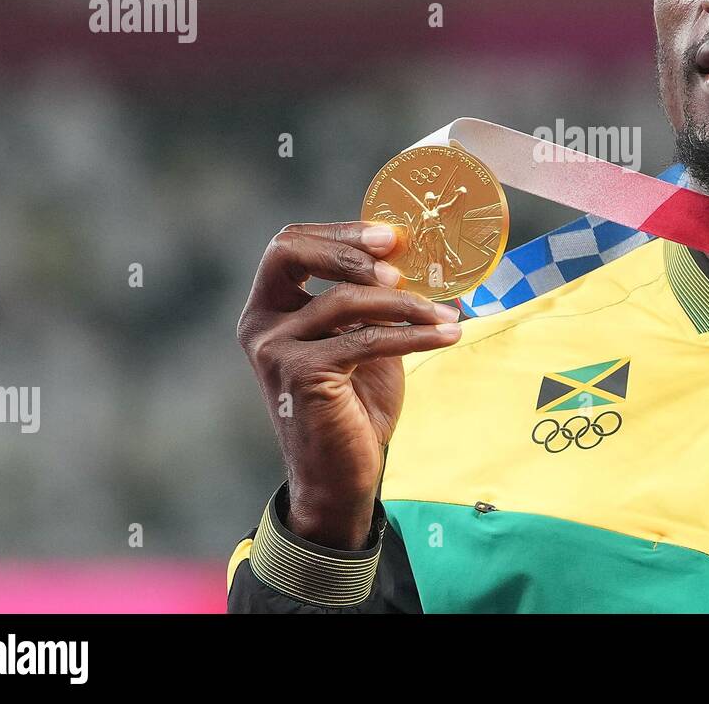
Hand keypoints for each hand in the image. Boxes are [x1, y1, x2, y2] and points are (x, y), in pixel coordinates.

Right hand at [236, 222, 462, 549]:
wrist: (342, 475)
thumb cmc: (354, 405)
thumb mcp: (362, 339)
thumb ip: (372, 300)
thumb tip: (420, 256)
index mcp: (269, 308)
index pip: (290, 245)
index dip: (339, 231)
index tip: (391, 236)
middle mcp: (261, 324)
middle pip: (292, 252)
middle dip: (351, 247)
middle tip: (404, 260)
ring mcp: (275, 349)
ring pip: (344, 300)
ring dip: (406, 302)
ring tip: (447, 312)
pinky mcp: (301, 374)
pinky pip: (366, 339)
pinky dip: (413, 333)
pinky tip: (448, 334)